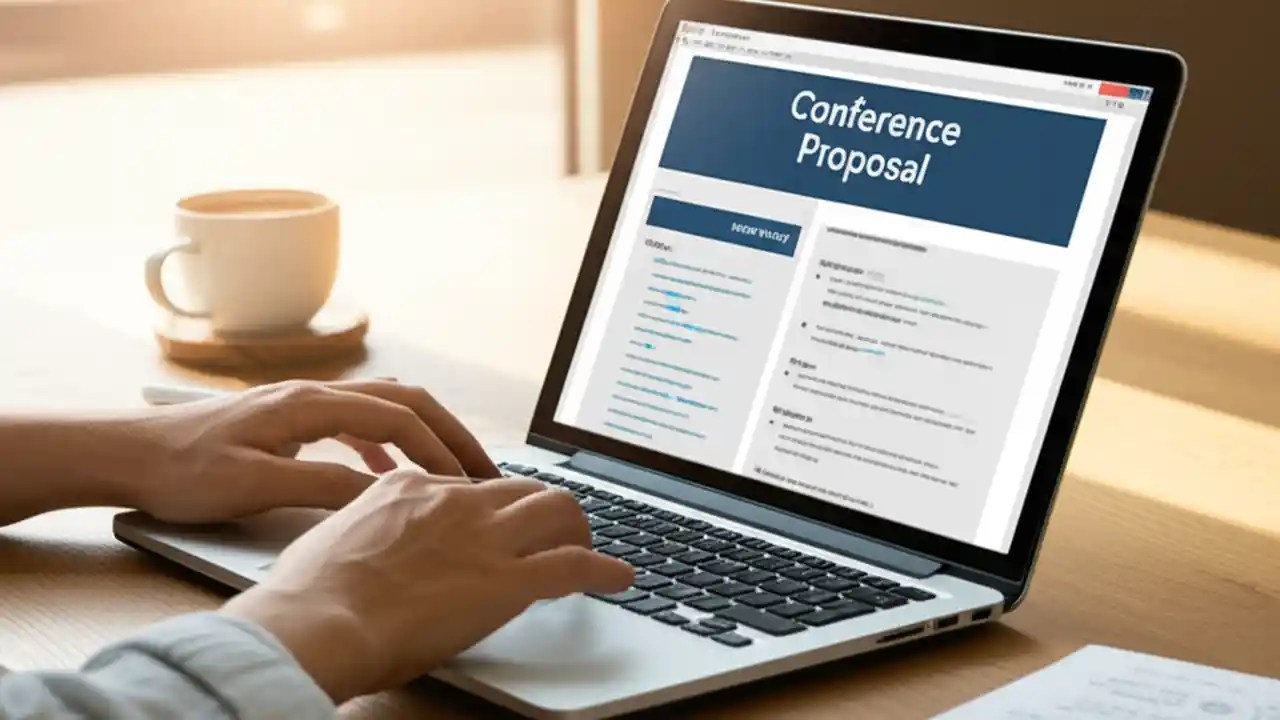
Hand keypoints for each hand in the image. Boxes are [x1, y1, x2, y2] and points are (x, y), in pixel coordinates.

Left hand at [126, 379, 500, 522]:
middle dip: (449, 432)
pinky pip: (358, 422)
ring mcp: (304, 403)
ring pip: (386, 407)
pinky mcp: (292, 420)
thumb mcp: (254, 487)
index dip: (439, 448)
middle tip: (483, 468)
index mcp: (309, 404)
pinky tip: (388, 473)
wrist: (129, 453)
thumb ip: (324, 487)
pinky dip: (388, 443)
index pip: (398, 417)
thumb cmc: (181, 470)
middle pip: (405, 400)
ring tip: (451, 471)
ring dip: (424, 436)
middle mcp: (313, 393)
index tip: (467, 482)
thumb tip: (386, 493)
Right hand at [222, 470, 634, 702]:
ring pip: (558, 510)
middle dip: (542, 510)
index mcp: (410, 485)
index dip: (489, 511)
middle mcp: (454, 500)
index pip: (469, 486)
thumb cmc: (307, 596)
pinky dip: (604, 569)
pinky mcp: (507, 580)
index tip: (495, 528)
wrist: (315, 622)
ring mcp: (484, 537)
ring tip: (587, 549)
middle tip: (552, 534)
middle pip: (521, 489)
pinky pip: (574, 565)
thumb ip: (368, 532)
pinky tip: (618, 578)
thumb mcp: (333, 537)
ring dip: (578, 530)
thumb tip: (372, 548)